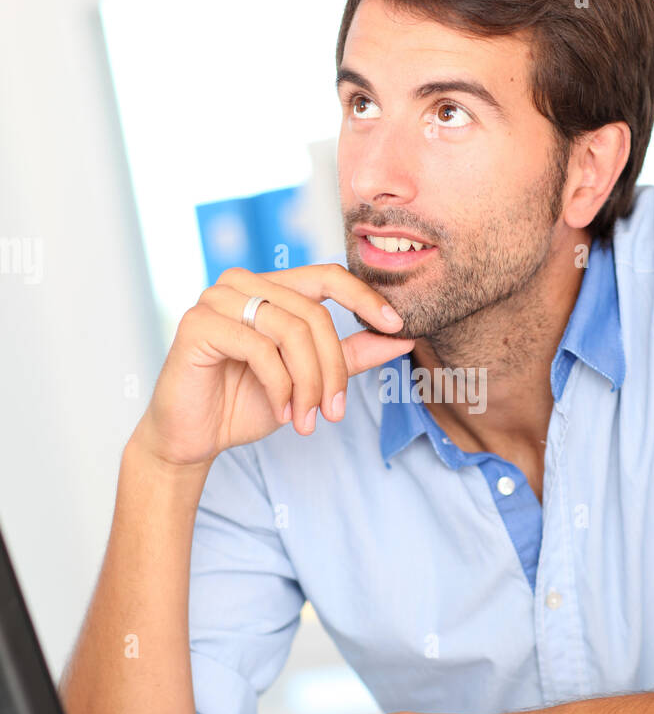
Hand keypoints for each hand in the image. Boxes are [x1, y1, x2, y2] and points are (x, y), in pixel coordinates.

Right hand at [131, 263, 414, 467]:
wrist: (192, 437)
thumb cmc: (246, 403)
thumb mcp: (309, 379)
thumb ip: (349, 355)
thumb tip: (402, 338)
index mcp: (269, 286)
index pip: (328, 276)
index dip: (366, 298)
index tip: (399, 328)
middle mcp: (241, 283)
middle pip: (314, 313)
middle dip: (333, 369)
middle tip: (335, 412)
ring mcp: (216, 299)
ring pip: (291, 331)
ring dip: (308, 383)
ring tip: (306, 419)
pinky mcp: (198, 324)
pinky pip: (260, 348)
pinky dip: (279, 386)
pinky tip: (280, 411)